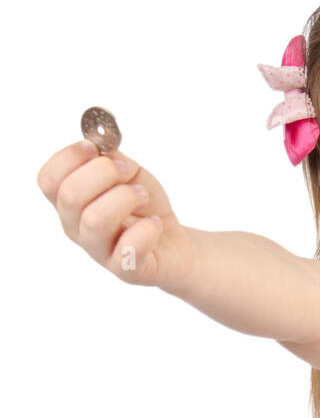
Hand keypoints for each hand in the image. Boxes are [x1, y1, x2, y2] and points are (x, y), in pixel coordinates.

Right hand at [36, 139, 193, 293]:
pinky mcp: (125, 270)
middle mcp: (76, 228)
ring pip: (95, 220)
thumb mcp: (129, 174)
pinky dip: (148, 229)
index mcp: (70, 203)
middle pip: (69, 196)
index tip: (95, 147)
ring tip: (142, 196)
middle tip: (126, 172)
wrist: (173, 243)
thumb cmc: (144, 206)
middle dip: (103, 173)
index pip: (48, 180)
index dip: (69, 157)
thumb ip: (112, 158)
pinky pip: (129, 248)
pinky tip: (155, 224)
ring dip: (125, 198)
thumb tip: (101, 147)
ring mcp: (98, 252)